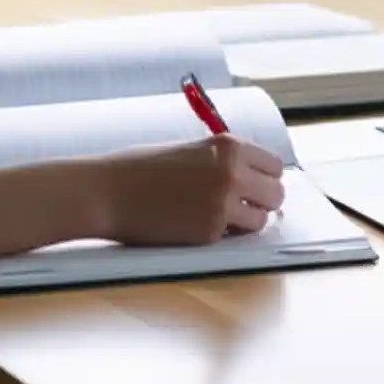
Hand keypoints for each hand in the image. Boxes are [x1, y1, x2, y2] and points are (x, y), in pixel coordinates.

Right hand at [93, 133, 285, 245]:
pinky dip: (220, 234)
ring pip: (261, 220)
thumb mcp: (190, 150)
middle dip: (262, 201)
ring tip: (220, 216)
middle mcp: (231, 173)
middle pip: (276, 194)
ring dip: (246, 221)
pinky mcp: (208, 232)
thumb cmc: (141, 168)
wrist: (107, 192)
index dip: (265, 177)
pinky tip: (195, 223)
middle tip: (244, 205)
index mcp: (228, 146)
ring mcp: (222, 204)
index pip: (274, 165)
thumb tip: (254, 178)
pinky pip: (232, 237)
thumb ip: (224, 161)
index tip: (255, 184)